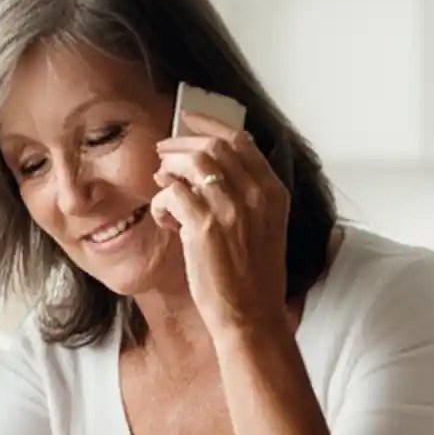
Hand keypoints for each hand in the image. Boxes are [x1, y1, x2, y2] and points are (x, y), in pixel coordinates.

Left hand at [150, 111, 290, 337]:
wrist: (251, 315)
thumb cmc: (252, 276)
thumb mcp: (263, 226)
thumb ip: (244, 195)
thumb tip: (206, 167)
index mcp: (273, 192)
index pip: (239, 140)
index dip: (208, 125)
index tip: (186, 119)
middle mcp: (255, 195)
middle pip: (211, 147)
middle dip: (179, 145)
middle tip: (161, 154)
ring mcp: (230, 210)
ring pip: (189, 165)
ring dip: (168, 173)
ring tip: (162, 189)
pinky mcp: (203, 228)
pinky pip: (170, 194)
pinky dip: (161, 202)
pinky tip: (164, 220)